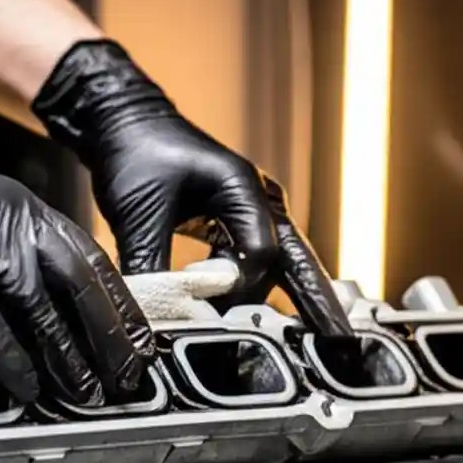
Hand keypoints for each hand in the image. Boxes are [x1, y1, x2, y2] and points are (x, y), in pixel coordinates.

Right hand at [0, 76, 151, 409]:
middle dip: (110, 337)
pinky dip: (12, 368)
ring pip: (44, 314)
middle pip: (80, 286)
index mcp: (17, 205)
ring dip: (71, 361)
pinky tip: (26, 393)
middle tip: (129, 376)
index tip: (136, 337)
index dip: (115, 304)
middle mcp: (9, 221)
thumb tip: (19, 308)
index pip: (87, 259)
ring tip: (89, 395)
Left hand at [32, 39, 351, 336]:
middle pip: (298, 261)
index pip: (260, 255)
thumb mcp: (138, 214)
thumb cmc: (135, 152)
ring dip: (275, 299)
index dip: (237, 291)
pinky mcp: (236, 223)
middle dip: (319, 303)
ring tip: (292, 338)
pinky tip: (244, 316)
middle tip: (341, 340)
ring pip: (279, 266)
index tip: (208, 314)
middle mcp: (260, 200)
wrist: (120, 121)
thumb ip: (150, 268)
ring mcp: (253, 211)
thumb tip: (151, 318)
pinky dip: (250, 290)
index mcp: (243, 189)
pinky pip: (256, 263)